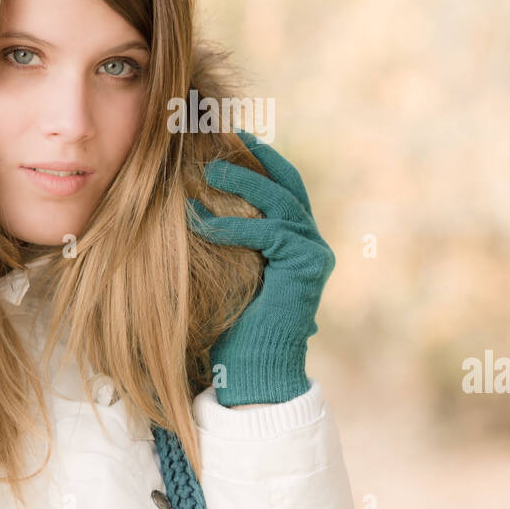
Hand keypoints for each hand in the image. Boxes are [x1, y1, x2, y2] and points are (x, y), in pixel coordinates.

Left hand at [186, 130, 334, 405]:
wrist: (254, 371)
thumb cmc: (234, 328)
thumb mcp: (230, 271)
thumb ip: (230, 241)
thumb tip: (195, 206)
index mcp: (298, 243)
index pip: (284, 189)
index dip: (263, 161)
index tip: (236, 138)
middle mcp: (313, 245)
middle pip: (287, 186)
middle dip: (259, 158)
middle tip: (230, 137)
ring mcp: (315, 255)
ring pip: (278, 203)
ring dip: (243, 181)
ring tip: (209, 169)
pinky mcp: (306, 267)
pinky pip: (268, 233)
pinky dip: (234, 224)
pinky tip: (202, 221)